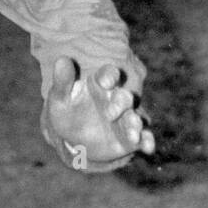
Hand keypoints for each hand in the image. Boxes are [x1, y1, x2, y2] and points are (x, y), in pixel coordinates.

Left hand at [41, 57, 154, 172]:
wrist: (73, 139)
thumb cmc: (66, 111)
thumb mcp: (60, 98)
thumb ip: (62, 81)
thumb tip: (61, 60)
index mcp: (100, 84)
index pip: (109, 74)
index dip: (109, 76)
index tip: (106, 82)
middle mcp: (116, 100)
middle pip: (124, 96)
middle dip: (121, 103)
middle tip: (110, 113)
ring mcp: (125, 118)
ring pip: (135, 117)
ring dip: (135, 123)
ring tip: (133, 130)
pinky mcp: (131, 138)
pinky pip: (143, 137)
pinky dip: (147, 141)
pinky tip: (148, 147)